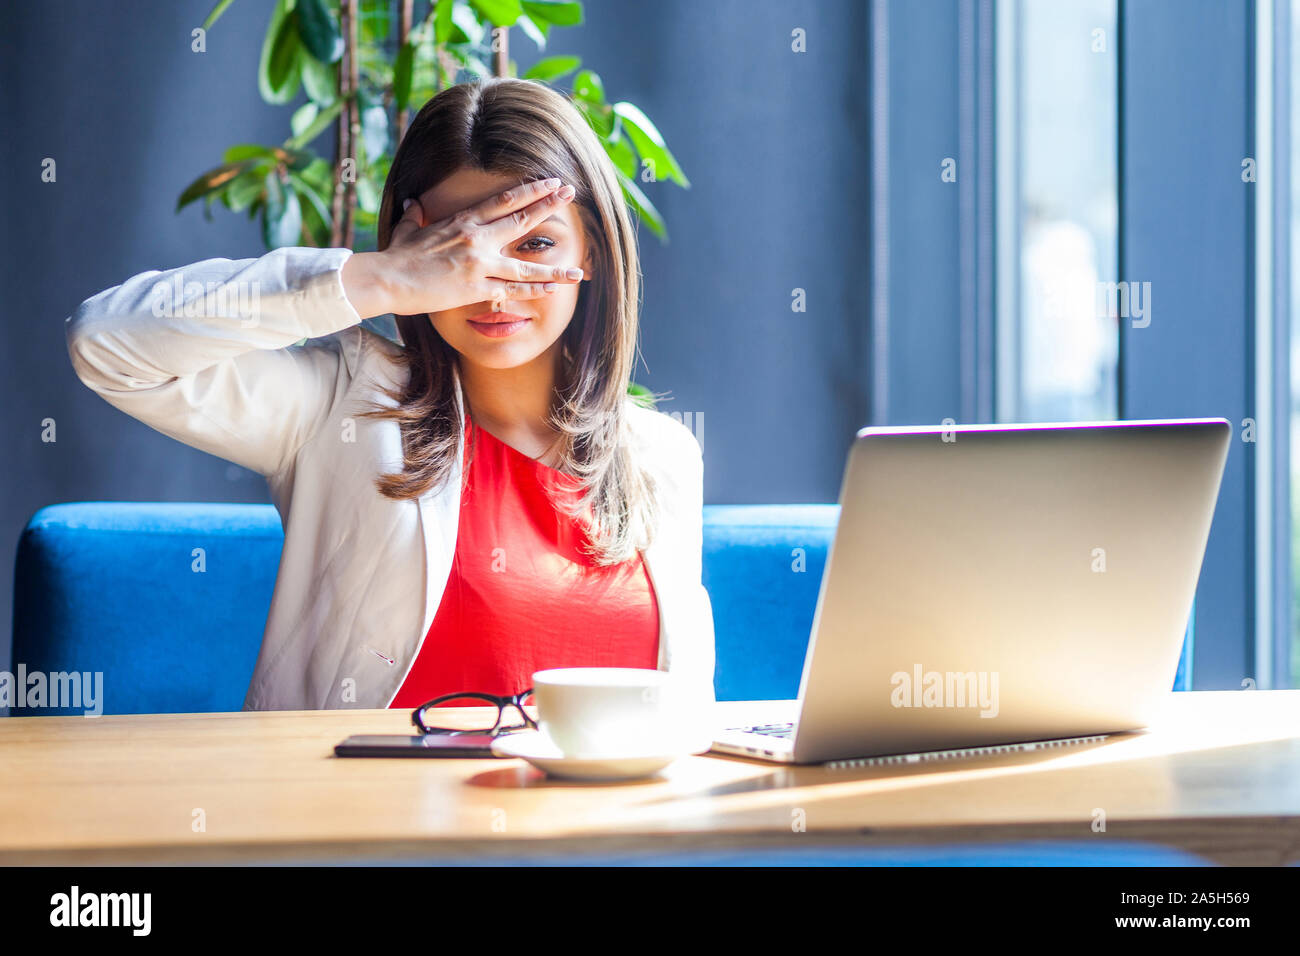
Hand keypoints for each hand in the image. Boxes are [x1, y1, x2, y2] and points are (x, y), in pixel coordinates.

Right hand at [341, 177, 584, 319]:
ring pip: (525, 264)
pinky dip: (535, 290)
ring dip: (554, 266)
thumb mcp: (406, 229)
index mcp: (462, 221)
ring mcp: (479, 263)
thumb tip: (411, 204)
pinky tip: (554, 290)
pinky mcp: (476, 288)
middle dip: (548, 205)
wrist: (387, 279)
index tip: (549, 181)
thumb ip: (414, 216)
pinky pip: (513, 290)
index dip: (530, 190)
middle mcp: (476, 238)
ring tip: (578, 268)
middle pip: (521, 219)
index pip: (504, 201)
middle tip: (570, 192)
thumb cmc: (396, 256)